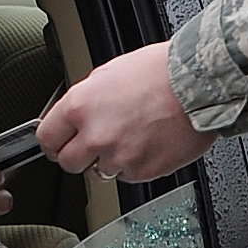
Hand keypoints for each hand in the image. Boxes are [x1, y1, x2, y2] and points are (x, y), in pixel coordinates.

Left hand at [41, 43, 216, 186]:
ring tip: (130, 138)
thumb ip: (87, 99)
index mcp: (81, 106)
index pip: (47, 138)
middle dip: (79, 155)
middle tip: (95, 143)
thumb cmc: (162, 71)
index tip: (59, 142)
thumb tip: (77, 115)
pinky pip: (128, 176)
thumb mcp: (110, 73)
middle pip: (68, 163)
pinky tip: (147, 142)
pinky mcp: (142, 171)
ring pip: (98, 173)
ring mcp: (119, 157)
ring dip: (108, 161)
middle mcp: (96, 135)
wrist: (200, 85)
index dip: (54, 141)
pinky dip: (134, 164)